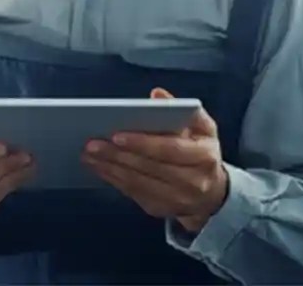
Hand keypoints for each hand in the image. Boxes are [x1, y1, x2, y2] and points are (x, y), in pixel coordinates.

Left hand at [81, 88, 228, 232]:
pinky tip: (98, 166)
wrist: (213, 193)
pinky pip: (132, 193)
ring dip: (109, 167)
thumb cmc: (202, 152)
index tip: (116, 135)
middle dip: (118, 154)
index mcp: (204, 157)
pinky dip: (112, 178)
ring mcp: (177, 200)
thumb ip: (183, 109)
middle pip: (148, 167)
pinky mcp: (160, 209)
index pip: (169, 149)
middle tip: (92, 143)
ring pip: (137, 182)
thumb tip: (158, 94)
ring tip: (89, 153)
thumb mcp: (203, 127)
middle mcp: (194, 182)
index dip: (142, 143)